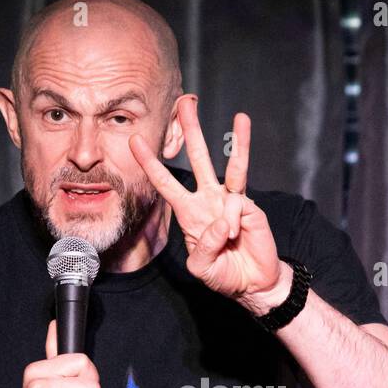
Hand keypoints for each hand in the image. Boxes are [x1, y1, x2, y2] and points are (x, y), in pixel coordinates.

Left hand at [129, 95, 289, 312]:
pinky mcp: (251, 209)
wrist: (252, 283)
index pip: (166, 183)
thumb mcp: (201, 268)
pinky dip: (232, 222)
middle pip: (199, 159)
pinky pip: (237, 207)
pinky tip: (234, 235)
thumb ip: (203, 248)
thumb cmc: (223, 273)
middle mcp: (210, 200)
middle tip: (185, 103)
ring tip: (241, 118)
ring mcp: (231, 202)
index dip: (150, 163)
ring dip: (238, 142)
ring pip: (233, 167)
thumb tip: (220, 222)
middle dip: (192, 131)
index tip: (134, 141)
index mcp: (190, 211)